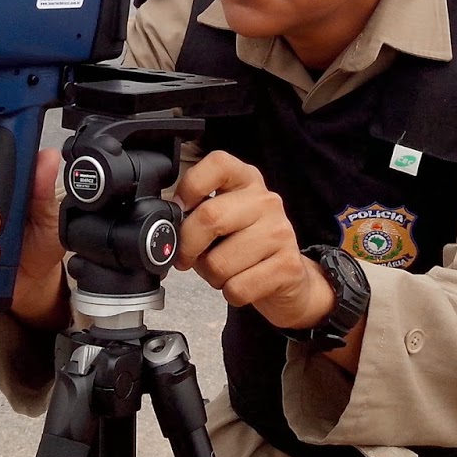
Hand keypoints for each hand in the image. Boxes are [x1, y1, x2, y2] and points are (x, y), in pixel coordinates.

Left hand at [173, 150, 333, 332]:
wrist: (287, 278)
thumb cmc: (242, 247)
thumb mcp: (220, 220)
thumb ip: (195, 214)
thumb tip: (168, 227)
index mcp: (246, 180)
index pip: (218, 163)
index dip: (190, 186)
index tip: (181, 208)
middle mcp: (266, 201)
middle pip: (210, 217)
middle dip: (188, 246)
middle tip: (186, 257)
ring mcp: (280, 232)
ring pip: (220, 262)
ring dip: (211, 276)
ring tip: (224, 271)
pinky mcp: (288, 266)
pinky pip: (237, 287)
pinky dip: (230, 293)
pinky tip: (242, 283)